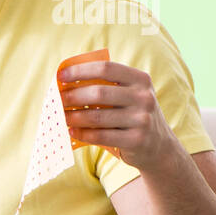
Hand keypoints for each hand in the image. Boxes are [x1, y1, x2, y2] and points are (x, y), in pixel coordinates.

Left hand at [57, 59, 176, 172]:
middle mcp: (144, 97)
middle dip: (72, 96)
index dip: (80, 70)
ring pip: (97, 116)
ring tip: (60, 117)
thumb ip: (105, 86)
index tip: (60, 76)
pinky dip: (82, 134)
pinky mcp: (136, 140)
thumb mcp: (129, 95)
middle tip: (57, 100)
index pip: (106, 68)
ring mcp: (142, 119)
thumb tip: (65, 82)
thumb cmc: (133, 115)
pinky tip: (71, 131)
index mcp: (140, 79)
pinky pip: (101, 136)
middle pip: (99, 93)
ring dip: (73, 117)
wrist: (159, 146)